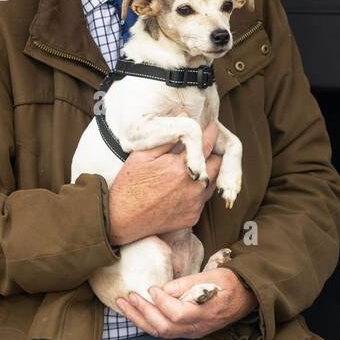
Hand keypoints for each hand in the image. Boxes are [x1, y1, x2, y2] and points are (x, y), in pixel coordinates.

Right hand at [107, 120, 221, 245]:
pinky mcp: (193, 216)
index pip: (207, 144)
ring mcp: (195, 203)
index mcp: (181, 167)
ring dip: (208, 173)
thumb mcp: (143, 156)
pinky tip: (185, 187)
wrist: (121, 219)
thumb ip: (167, 139)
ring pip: (213, 182)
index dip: (211, 133)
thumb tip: (184, 119)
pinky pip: (204, 200)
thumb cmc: (129, 185)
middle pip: (217, 164)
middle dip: (212, 154)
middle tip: (203, 149)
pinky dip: (199, 191)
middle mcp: (193, 186)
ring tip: (194, 167)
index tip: (212, 126)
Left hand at [116, 268, 257, 339]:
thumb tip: (162, 289)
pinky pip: (164, 331)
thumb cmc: (229, 283)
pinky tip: (136, 312)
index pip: (177, 314)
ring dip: (140, 319)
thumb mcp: (212, 276)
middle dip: (143, 312)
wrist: (246, 296)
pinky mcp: (189, 332)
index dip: (161, 302)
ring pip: (161, 333)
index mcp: (206, 312)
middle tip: (129, 296)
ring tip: (124, 305)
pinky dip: (147, 322)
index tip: (152, 288)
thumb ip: (186, 284)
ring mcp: (193, 332)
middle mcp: (198, 327)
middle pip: (164, 327)